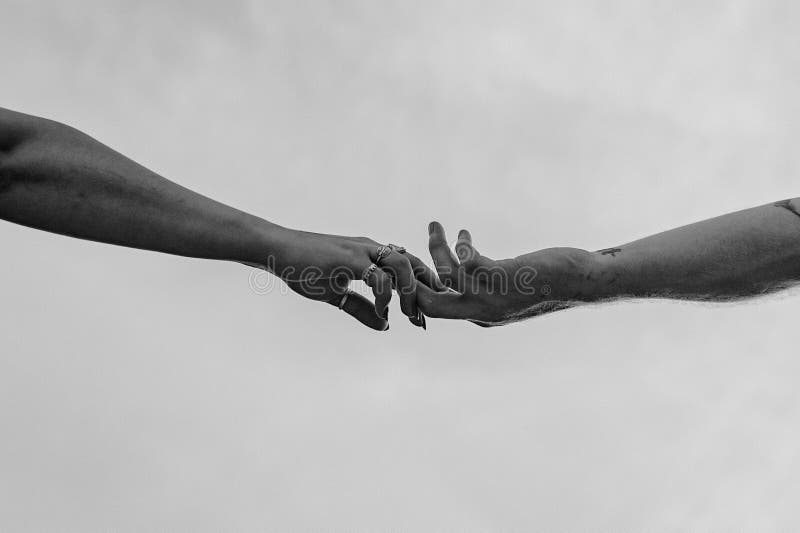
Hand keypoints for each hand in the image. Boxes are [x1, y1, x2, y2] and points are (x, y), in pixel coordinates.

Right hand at [263, 229, 444, 330]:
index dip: (421, 288)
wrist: (277, 250)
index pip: (409, 266)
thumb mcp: (337, 295)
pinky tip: (381, 312)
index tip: (425, 315)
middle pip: (414, 262)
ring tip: (409, 315)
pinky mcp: (348, 257)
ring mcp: (360, 250)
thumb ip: (361, 309)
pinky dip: (385, 295)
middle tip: (424, 318)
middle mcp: (371, 248)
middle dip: (426, 290)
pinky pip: (377, 274)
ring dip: (411, 292)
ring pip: (402, 265)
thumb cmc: (304, 270)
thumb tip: (385, 326)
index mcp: (372, 255)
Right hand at [416, 222, 598, 326]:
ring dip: (436, 246)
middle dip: (411, 275)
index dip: (419, 289)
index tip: (417, 266)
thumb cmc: (550, 284)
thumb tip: (468, 269)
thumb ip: (486, 288)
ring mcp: (490, 297)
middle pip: (427, 302)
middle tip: (404, 251)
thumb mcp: (511, 293)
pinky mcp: (500, 277)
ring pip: (444, 273)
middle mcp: (480, 312)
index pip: (435, 309)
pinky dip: (461, 243)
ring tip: (435, 225)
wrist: (582, 282)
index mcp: (480, 317)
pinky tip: (466, 234)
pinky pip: (465, 258)